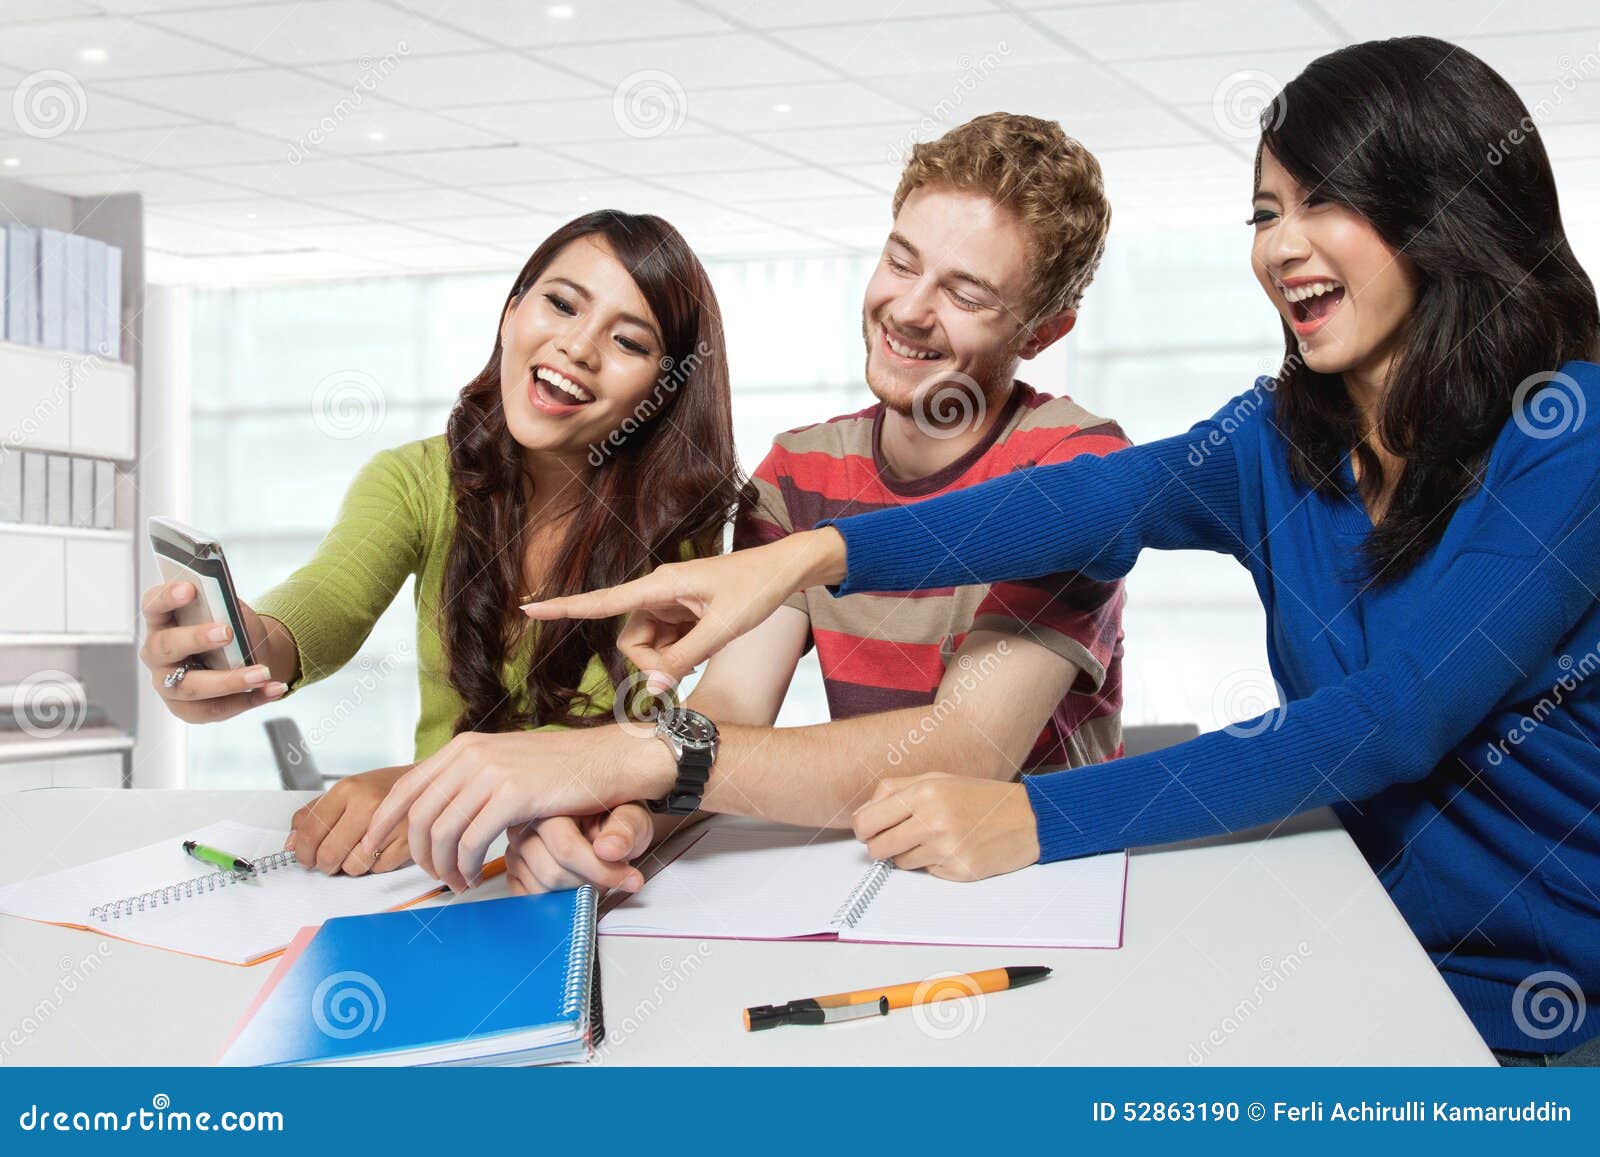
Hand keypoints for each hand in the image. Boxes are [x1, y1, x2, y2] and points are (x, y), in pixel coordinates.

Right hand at [139, 581, 285, 721]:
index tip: (190, 588)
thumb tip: (228, 609)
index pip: (153, 605)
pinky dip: (249, 700)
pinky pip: (215, 709)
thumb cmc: (230, 628)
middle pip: (166, 646)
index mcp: (161, 621)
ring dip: (230, 681)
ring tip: (262, 673)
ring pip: (191, 687)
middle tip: (228, 632)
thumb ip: (224, 608)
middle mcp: (157, 654)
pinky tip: (273, 689)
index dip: (167, 596)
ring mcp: (167, 684)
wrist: (246, 656)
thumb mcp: (230, 612)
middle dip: (196, 639)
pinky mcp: (185, 709)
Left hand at [285, 765, 411, 875]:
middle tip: (327, 861)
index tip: (304, 857)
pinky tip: (379, 850)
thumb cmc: (382, 790)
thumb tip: (290, 845)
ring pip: (352, 867)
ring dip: (350, 866)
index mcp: (348, 789)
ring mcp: (390, 823)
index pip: (310, 832)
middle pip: (329, 854)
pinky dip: (375, 865)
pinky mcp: (408, 841)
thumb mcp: (345, 791)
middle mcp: (368, 803)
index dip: (302, 852)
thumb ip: (312, 815)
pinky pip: (378, 869)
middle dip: (324, 864)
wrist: (427, 784)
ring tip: (357, 851)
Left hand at [360, 728, 674, 893]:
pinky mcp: (512, 795)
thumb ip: (471, 778)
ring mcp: (491, 774)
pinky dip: (464, 866)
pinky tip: (472, 876)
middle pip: (419, 815)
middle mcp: (471, 756)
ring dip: (442, 867)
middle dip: (416, 855)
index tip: (368, 846)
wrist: (608, 759)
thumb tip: (440, 807)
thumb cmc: (562, 769)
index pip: (406, 786)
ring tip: (455, 882)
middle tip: (431, 877)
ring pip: (441, 832)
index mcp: (464, 747)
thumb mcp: (505, 762)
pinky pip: (471, 841)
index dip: (382, 820)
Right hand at [505, 805, 653, 894]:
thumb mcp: (632, 814)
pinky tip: (576, 882)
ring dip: (574, 891)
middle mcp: (523, 824)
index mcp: (548, 803)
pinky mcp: (514, 870)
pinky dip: (557, 899)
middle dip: (588, 883)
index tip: (629, 879)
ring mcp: (515, 849)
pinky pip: (529, 898)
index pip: (566, 849)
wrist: (605, 814)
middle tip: (611, 874)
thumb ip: (625, 828)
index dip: (601, 871)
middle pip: (552, 873)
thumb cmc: (615, 814)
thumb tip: (609, 849)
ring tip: (595, 874)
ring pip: (541, 890)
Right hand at [520, 528, 846, 691]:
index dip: (564, 608)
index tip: (528, 609)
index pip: (602, 601)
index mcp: (660, 585)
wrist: (783, 571)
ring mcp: (669, 604)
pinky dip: (681, 654)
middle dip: (653, 663)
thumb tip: (649, 687)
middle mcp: (658, 592)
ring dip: (670, 660)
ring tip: (706, 650)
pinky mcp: (681, 614)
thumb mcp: (722, 630)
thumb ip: (684, 660)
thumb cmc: (755, 589)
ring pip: (648, 646)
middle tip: (688, 667)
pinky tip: (705, 647)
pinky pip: (666, 643)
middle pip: (631, 641)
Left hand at [852, 772, 1040, 880]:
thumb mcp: (937, 779)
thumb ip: (896, 790)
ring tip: (935, 839)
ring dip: (910, 855)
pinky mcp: (959, 870)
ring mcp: (946, 848)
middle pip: (877, 847)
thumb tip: (863, 812)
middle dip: (880, 846)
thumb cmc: (980, 797)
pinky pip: (927, 873)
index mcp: (923, 792)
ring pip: (900, 863)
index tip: (868, 831)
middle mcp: (932, 820)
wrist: (1028, 818)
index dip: (862, 830)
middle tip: (894, 840)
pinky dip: (934, 864)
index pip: (867, 821)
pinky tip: (954, 849)